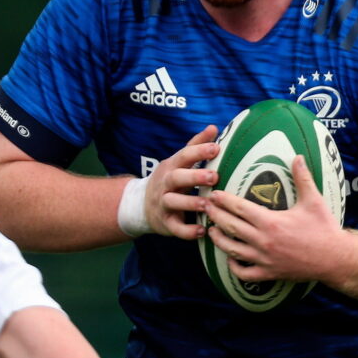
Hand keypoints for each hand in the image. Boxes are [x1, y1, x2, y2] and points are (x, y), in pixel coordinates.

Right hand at [144, 125, 219, 239]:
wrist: (141, 205)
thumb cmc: (169, 180)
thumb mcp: (179, 161)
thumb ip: (196, 145)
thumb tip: (213, 127)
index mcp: (172, 166)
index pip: (184, 156)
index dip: (199, 151)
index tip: (216, 148)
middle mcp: (165, 184)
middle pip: (176, 178)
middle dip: (194, 177)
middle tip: (214, 176)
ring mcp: (163, 203)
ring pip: (173, 202)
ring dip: (190, 203)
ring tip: (208, 204)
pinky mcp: (165, 223)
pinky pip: (175, 227)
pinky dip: (187, 230)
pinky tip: (202, 230)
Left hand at [205, 154, 343, 281]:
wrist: (335, 259)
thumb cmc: (324, 228)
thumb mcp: (314, 200)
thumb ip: (302, 178)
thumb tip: (297, 156)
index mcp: (270, 222)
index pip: (239, 208)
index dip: (224, 200)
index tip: (214, 194)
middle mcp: (263, 241)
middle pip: (230, 227)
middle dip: (215, 215)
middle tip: (205, 207)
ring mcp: (264, 259)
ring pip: (231, 250)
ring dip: (218, 240)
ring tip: (210, 230)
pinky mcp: (269, 273)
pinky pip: (244, 273)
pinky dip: (234, 267)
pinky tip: (230, 258)